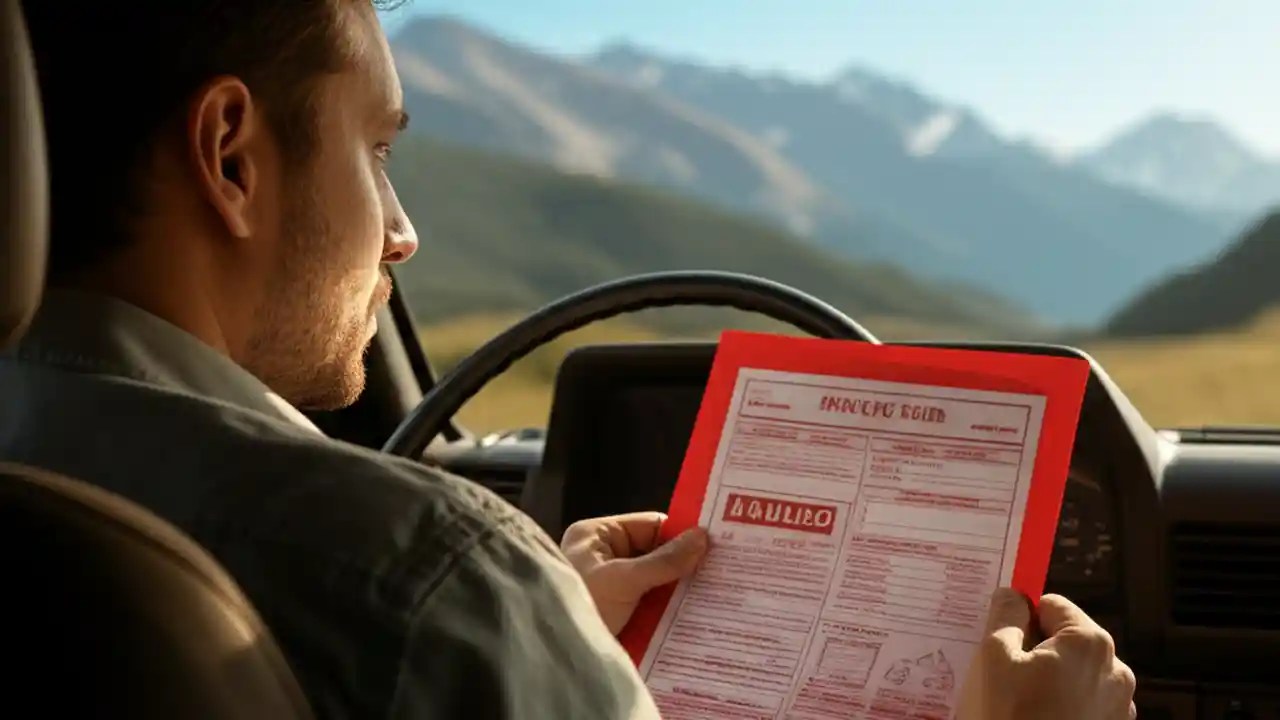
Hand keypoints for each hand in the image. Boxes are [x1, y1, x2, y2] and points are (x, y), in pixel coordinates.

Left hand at [561, 512, 708, 634]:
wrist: (553, 661)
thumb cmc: (580, 606)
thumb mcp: (623, 580)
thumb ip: (663, 561)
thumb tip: (701, 538)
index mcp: (596, 536)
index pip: (649, 526)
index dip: (681, 535)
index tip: (716, 545)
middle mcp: (602, 557)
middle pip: (654, 555)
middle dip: (683, 566)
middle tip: (722, 574)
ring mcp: (609, 588)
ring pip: (654, 583)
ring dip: (677, 592)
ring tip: (715, 596)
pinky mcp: (615, 615)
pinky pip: (648, 607)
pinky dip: (667, 613)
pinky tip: (694, 618)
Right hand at [958, 589, 1135, 719]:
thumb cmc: (1014, 716)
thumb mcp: (996, 659)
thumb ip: (1005, 616)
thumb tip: (1013, 594)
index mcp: (1089, 642)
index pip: (1052, 605)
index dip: (1024, 618)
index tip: (1006, 640)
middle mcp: (1116, 668)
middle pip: (1068, 639)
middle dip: (1040, 650)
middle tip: (1012, 674)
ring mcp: (1121, 702)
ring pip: (1078, 671)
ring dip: (1054, 677)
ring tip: (1027, 701)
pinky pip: (1088, 699)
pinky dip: (1067, 702)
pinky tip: (1044, 716)